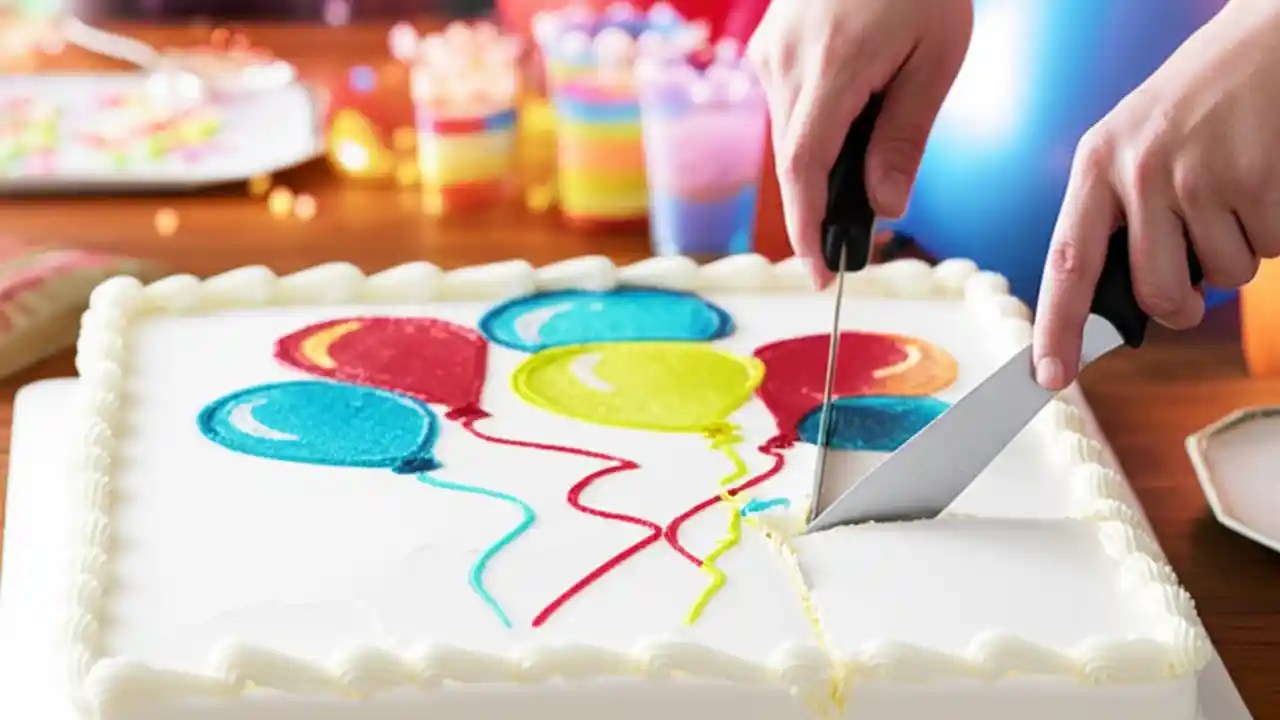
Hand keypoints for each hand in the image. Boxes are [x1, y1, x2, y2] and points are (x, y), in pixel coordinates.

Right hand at [746, 0, 972, 286]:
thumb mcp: (934, 59)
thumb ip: (904, 136)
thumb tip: (883, 204)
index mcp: (831, 67)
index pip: (804, 170)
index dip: (807, 231)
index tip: (819, 274)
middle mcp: (784, 62)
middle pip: (795, 161)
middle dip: (822, 206)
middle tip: (856, 241)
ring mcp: (769, 51)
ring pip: (791, 136)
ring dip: (822, 164)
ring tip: (863, 165)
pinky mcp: (768, 44)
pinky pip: (788, 107)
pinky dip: (815, 130)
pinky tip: (849, 120)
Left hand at [1034, 0, 1279, 389]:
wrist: (1267, 37)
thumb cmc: (1198, 100)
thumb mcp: (1133, 142)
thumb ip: (1118, 213)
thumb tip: (1121, 300)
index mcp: (1098, 164)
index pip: (1067, 264)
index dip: (1057, 328)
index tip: (1048, 376)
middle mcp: (1140, 171)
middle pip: (1156, 291)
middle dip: (1181, 302)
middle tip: (1196, 270)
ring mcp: (1201, 176)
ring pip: (1224, 276)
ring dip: (1238, 251)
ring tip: (1235, 190)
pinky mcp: (1258, 180)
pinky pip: (1269, 249)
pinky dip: (1274, 228)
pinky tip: (1264, 180)